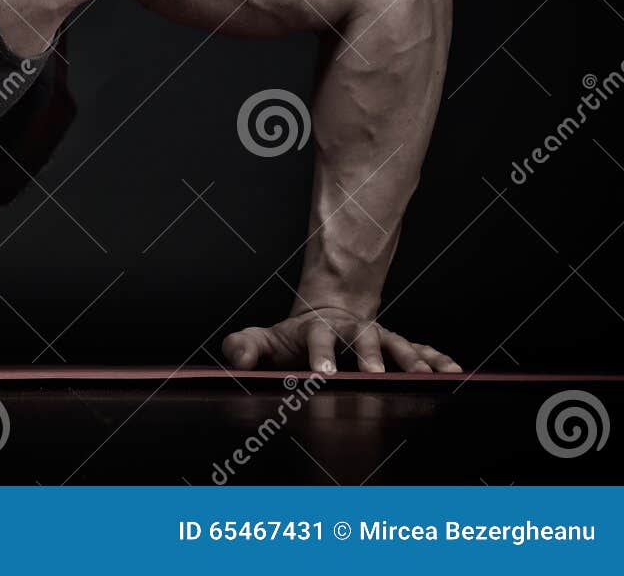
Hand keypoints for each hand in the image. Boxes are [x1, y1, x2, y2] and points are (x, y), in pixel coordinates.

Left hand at [223, 305, 460, 373]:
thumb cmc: (290, 339)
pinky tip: (452, 371)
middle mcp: (351, 330)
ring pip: (396, 343)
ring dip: (409, 358)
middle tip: (373, 375)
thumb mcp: (262, 339)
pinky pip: (420, 349)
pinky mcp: (395, 346)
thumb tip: (240, 358)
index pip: (317, 339)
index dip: (320, 355)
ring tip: (421, 376)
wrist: (323, 316)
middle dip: (370, 356)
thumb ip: (245, 347)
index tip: (323, 375)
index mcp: (317, 328)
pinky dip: (436, 359)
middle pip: (363, 338)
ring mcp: (376, 336)